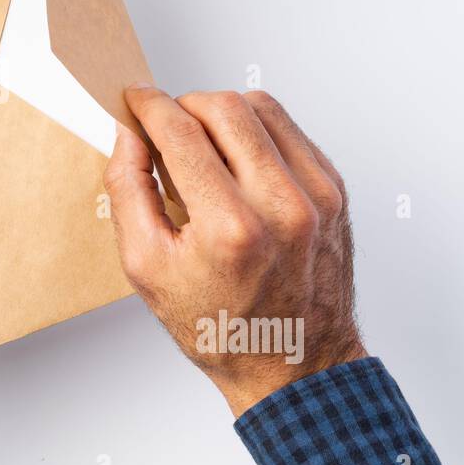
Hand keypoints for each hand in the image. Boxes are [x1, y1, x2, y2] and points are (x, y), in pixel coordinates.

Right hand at [104, 86, 364, 415]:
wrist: (293, 365)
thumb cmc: (220, 327)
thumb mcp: (146, 269)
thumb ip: (128, 191)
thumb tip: (128, 133)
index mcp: (231, 228)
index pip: (181, 133)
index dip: (149, 107)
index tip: (134, 100)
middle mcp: (283, 205)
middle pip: (223, 107)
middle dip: (184, 105)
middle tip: (165, 127)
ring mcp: (317, 195)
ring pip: (261, 107)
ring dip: (221, 114)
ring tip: (203, 149)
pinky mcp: (335, 190)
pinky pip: (289, 130)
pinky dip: (256, 133)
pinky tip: (237, 163)